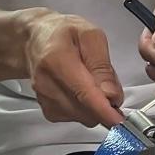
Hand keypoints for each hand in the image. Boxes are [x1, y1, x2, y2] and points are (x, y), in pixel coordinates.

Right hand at [24, 11, 123, 127]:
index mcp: (57, 59)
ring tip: (91, 82)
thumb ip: (103, 66)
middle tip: (107, 83)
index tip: (118, 119)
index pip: (83, 93)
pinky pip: (76, 119)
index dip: (103, 110)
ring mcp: (45, 99)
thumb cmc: (63, 34)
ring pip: (83, 117)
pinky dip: (85, 110)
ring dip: (95, 106)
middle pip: (84, 110)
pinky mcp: (48, 110)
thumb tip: (111, 95)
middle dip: (105, 104)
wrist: (36, 41)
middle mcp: (46, 83)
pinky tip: (81, 92)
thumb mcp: (91, 36)